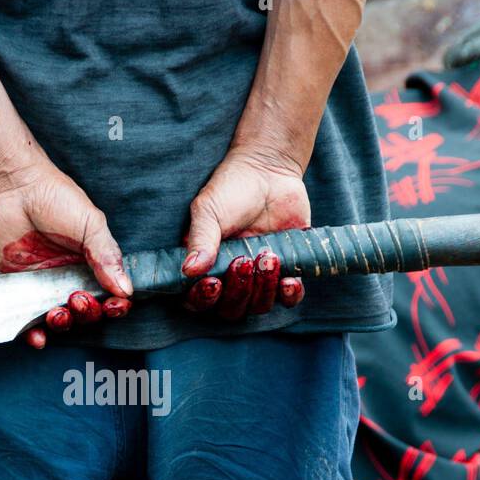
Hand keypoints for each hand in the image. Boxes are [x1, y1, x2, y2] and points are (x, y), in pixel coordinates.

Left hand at [0, 156, 132, 346]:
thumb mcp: (90, 224)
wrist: (15, 187)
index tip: (113, 305)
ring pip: (60, 320)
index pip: (110, 295)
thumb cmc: (56, 197)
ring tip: (58, 311)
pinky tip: (37, 337)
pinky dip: (33, 334)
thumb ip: (108, 256)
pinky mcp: (19, 287)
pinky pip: (27, 319)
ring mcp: (44, 285)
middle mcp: (70, 278)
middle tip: (78, 298)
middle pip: (87, 312)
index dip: (114, 307)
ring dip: (63, 324)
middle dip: (87, 313)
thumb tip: (126, 289)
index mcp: (92, 264)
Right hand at [182, 149, 309, 318]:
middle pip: (230, 309)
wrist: (269, 170)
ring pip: (259, 306)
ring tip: (267, 256)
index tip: (213, 282)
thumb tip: (188, 271)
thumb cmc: (231, 189)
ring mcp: (260, 278)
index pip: (197, 300)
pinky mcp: (288, 271)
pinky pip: (289, 298)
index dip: (203, 299)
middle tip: (243, 261)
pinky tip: (290, 280)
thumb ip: (199, 240)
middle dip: (238, 291)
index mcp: (205, 268)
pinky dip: (289, 295)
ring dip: (263, 289)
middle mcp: (231, 279)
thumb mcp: (208, 210)